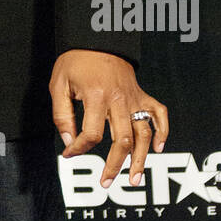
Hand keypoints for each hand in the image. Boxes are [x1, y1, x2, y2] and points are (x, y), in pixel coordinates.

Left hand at [49, 50, 168, 188]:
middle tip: (105, 182)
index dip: (79, 148)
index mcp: (97, 97)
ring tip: (133, 179)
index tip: (69, 154)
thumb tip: (68, 141)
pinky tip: (158, 147)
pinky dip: (162, 130)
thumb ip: (62, 114)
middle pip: (122, 140)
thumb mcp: (59, 84)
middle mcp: (119, 100)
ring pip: (142, 134)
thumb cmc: (75, 61)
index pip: (91, 135)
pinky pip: (159, 114)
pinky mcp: (142, 95)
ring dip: (140, 159)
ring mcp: (134, 98)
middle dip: (114, 165)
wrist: (97, 39)